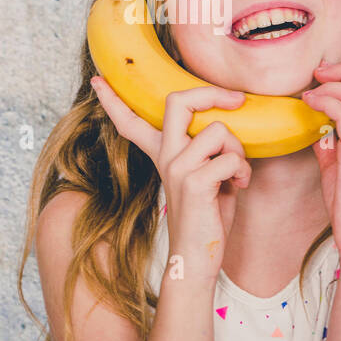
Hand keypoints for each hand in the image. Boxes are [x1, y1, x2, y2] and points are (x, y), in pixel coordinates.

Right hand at [90, 75, 250, 280]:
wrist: (196, 260)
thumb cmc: (206, 217)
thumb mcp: (204, 176)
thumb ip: (207, 150)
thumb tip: (227, 124)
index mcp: (162, 155)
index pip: (130, 122)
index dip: (113, 100)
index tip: (97, 80)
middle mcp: (165, 157)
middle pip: (177, 101)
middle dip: (211, 93)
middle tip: (235, 100)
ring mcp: (176, 168)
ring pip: (217, 130)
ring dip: (238, 150)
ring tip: (236, 173)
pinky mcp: (193, 182)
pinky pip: (231, 158)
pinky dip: (243, 171)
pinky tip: (238, 186)